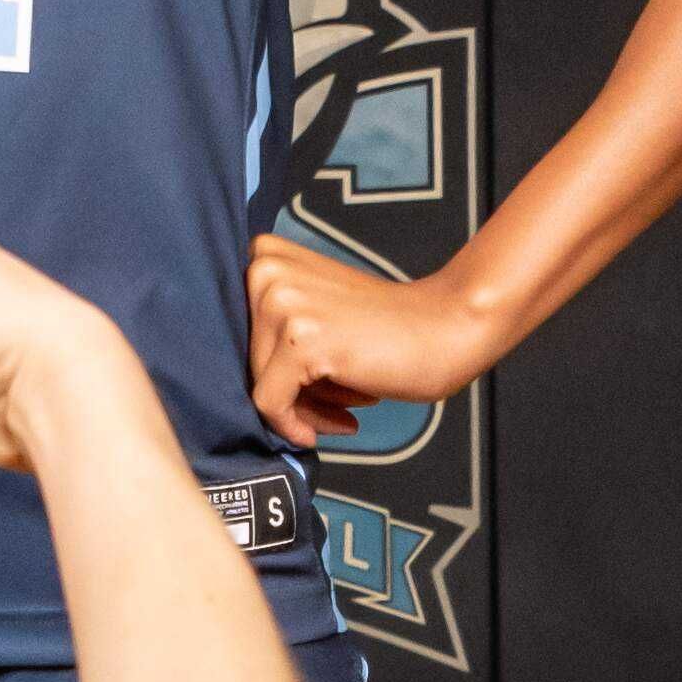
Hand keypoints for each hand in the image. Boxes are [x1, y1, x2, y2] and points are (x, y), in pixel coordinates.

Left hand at [249, 233, 494, 443]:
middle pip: (247, 360)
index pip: (236, 334)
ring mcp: (281, 302)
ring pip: (259, 384)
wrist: (448, 327)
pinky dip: (298, 425)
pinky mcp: (299, 341)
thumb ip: (272, 330)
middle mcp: (265, 270)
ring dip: (304, 406)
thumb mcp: (317, 309)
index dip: (273, 367)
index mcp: (265, 256)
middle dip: (291, 389)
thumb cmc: (387, 328)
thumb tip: (233, 392)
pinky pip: (271, 405)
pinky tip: (342, 422)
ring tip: (348, 404)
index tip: (309, 384)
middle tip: (339, 398)